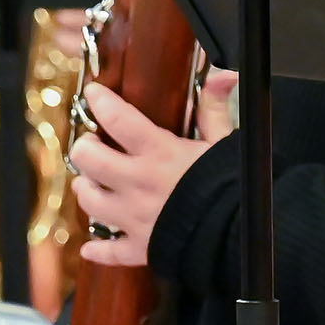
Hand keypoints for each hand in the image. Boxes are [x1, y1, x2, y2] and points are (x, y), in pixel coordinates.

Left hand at [69, 69, 238, 266]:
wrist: (239, 232)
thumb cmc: (233, 183)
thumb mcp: (224, 141)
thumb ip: (215, 107)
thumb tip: (222, 73)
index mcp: (159, 153)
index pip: (119, 120)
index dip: (101, 102)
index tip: (94, 93)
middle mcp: (139, 183)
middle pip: (89, 160)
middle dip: (85, 148)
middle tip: (92, 144)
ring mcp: (135, 217)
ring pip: (90, 202)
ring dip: (86, 190)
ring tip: (90, 183)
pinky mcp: (139, 247)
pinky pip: (109, 251)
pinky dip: (98, 250)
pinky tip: (91, 246)